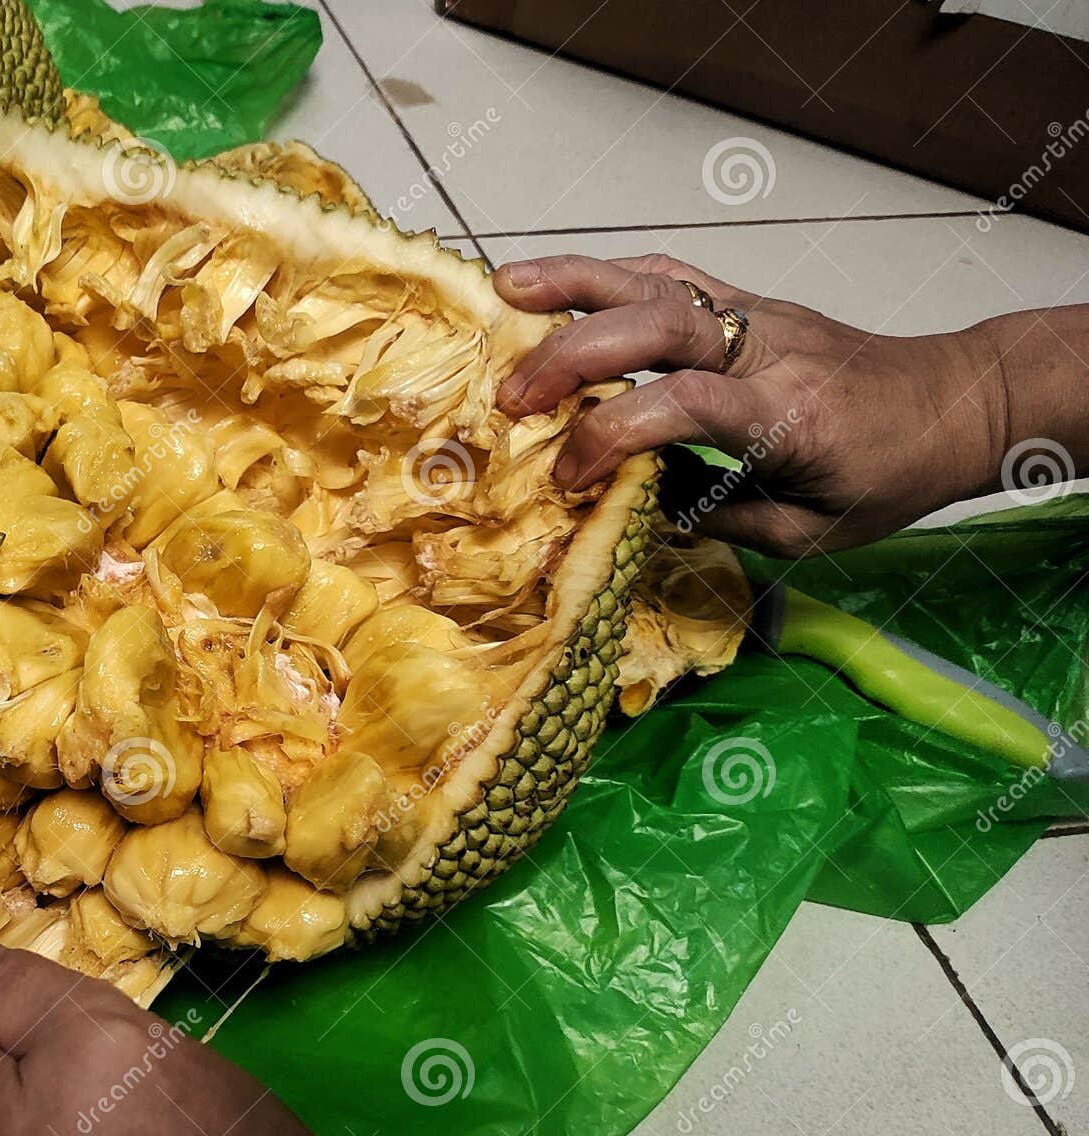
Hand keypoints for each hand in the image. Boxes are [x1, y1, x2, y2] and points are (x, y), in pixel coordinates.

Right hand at [493, 253, 1008, 556]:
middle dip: (574, 355)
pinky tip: (560, 287)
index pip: (684, 404)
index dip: (611, 435)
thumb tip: (640, 509)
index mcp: (787, 415)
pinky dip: (609, 276)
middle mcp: (768, 350)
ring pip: (659, 281)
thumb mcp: (814, 530)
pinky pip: (672, 278)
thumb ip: (723, 518)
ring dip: (575, 283)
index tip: (567, 479)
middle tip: (511, 396)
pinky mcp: (750, 303)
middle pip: (659, 324)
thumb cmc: (892, 473)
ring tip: (505, 289)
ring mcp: (758, 316)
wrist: (959, 402)